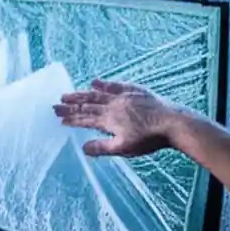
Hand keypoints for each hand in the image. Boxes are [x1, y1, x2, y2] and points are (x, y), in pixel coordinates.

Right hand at [53, 79, 189, 157]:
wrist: (173, 123)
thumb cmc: (149, 139)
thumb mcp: (124, 148)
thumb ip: (102, 147)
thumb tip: (83, 148)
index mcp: (109, 120)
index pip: (85, 119)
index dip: (71, 119)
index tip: (59, 118)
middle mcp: (113, 106)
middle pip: (88, 105)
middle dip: (71, 105)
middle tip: (56, 104)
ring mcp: (124, 96)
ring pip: (98, 94)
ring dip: (82, 94)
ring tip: (68, 93)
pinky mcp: (136, 92)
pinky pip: (116, 85)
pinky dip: (104, 84)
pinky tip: (95, 82)